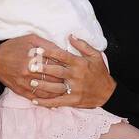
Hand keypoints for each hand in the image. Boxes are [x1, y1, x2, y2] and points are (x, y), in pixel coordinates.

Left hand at [0, 33, 115, 107]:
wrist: (108, 93)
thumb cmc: (100, 73)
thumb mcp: (96, 56)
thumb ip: (83, 45)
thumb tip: (70, 36)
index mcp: (80, 63)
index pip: (63, 56)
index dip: (50, 52)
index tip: (38, 49)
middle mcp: (76, 76)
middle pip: (57, 71)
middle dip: (43, 68)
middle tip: (30, 65)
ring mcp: (75, 89)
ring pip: (56, 86)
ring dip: (43, 85)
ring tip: (31, 81)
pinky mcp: (73, 100)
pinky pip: (58, 101)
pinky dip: (46, 102)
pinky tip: (35, 100)